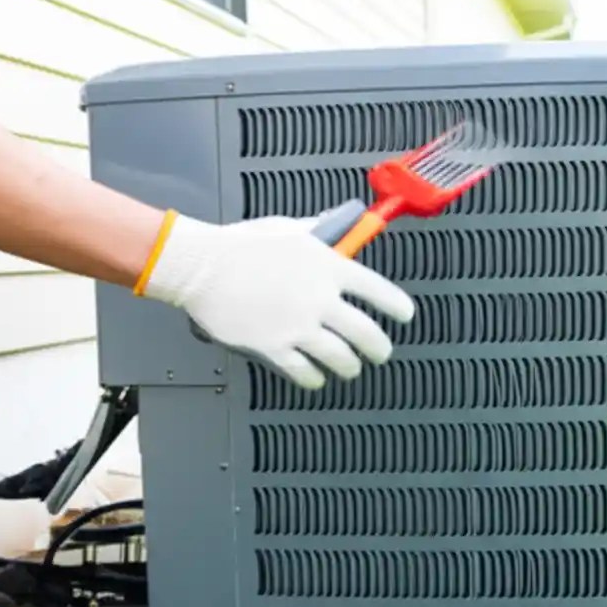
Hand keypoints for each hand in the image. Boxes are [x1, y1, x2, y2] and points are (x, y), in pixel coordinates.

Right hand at [137, 208, 414, 388]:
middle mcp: (321, 299)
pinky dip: (315, 379)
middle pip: (367, 333)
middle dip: (380, 348)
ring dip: (350, 367)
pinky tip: (316, 378)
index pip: (379, 291)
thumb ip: (318, 232)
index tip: (405, 316)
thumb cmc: (240, 244)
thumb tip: (334, 228)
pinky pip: (305, 372)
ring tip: (351, 368)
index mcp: (329, 267)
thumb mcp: (288, 229)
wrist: (201, 265)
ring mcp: (299, 326)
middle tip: (381, 353)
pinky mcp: (275, 347)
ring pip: (341, 359)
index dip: (397, 307)